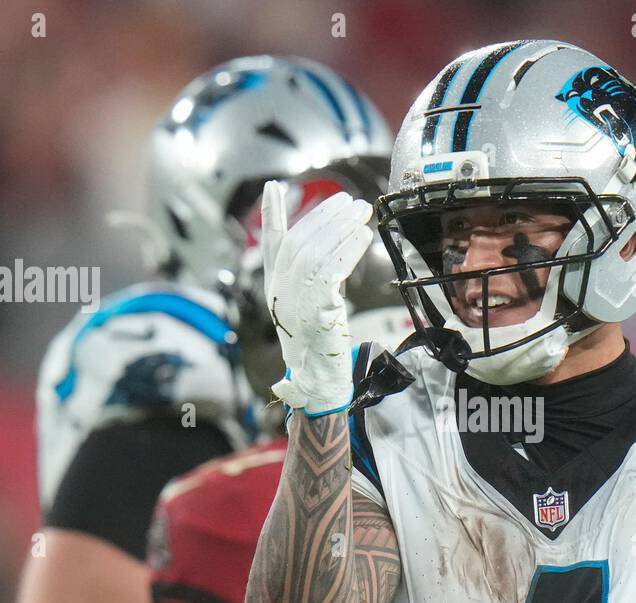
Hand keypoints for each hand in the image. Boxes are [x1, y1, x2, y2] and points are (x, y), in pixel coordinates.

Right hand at [261, 180, 373, 414]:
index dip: (271, 215)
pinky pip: (329, 272)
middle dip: (325, 217)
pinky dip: (348, 251)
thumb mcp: (314, 302)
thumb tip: (331, 241)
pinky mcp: (313, 313)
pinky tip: (364, 237)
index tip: (274, 187)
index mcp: (275, 288)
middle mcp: (278, 293)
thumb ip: (317, 274)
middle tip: (351, 202)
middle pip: (298, 242)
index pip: (271, 245)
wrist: (318, 383)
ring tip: (362, 214)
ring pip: (314, 253)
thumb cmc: (320, 344)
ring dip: (341, 229)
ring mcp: (293, 303)